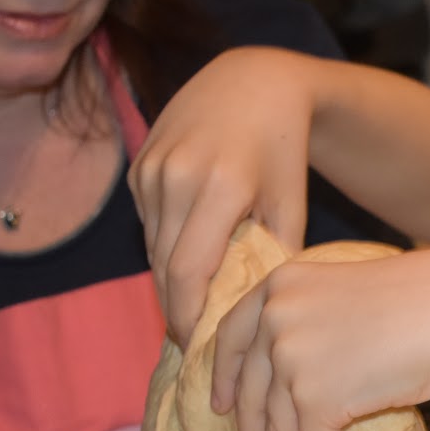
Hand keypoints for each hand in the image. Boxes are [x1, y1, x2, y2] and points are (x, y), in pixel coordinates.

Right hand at [128, 47, 318, 344]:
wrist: (253, 83)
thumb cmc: (282, 152)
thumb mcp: (290, 206)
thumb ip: (272, 260)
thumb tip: (250, 318)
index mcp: (220, 188)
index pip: (187, 275)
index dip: (188, 318)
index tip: (198, 347)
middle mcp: (177, 177)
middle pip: (163, 268)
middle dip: (175, 309)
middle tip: (192, 342)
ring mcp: (151, 169)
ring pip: (152, 249)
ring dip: (168, 282)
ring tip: (190, 310)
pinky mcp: (139, 167)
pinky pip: (148, 225)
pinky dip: (164, 249)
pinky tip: (186, 263)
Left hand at [215, 248, 429, 430]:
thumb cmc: (417, 299)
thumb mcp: (341, 292)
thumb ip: (309, 322)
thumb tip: (296, 382)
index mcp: (277, 287)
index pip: (230, 338)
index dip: (222, 379)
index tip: (218, 406)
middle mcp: (273, 322)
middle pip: (250, 392)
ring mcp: (291, 362)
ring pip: (277, 430)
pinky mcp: (317, 401)